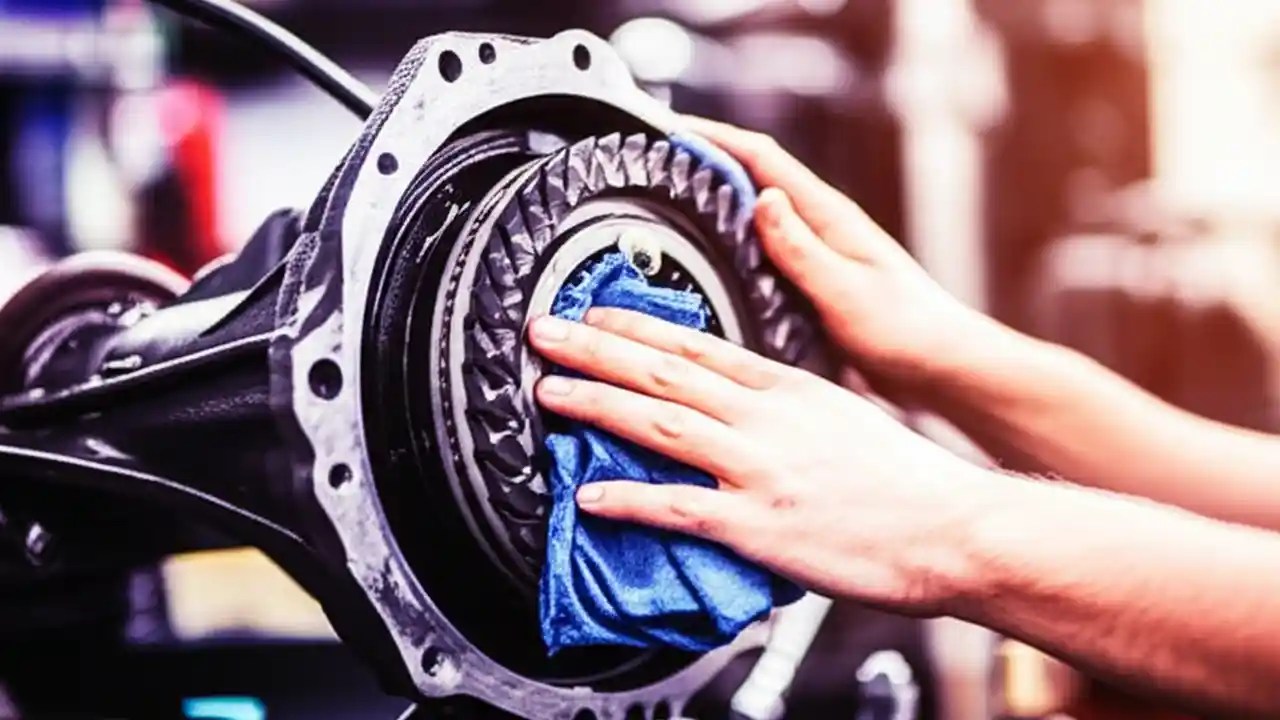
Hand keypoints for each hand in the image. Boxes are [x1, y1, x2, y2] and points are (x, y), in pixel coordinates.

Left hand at [528, 309, 991, 613]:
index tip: (595, 311)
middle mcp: (765, 419)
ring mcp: (758, 469)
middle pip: (665, 371)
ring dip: (596, 404)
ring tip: (547, 392)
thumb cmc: (906, 480)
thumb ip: (789, 406)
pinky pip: (678, 508)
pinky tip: (588, 495)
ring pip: (660, 424)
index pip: (698, 346)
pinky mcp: (757, 525)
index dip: (638, 325)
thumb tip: (750, 402)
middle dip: (595, 347)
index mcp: (786, 389)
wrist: (953, 526)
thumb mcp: (842, 417)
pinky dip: (628, 499)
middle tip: (542, 330)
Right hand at [685, 117, 1008, 393]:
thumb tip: (761, 198)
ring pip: (753, 222)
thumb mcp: (846, 290)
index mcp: (829, 218)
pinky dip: (729, 252)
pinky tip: (703, 269)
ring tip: (661, 211)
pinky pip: (760, 260)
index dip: (716, 138)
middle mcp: (819, 230)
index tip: (670, 128)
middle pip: (752, 182)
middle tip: (649, 167)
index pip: (764, 160)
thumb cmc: (907, 331)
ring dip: (713, 208)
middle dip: (704, 165)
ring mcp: (814, 259)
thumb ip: (801, 248)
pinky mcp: (811, 290)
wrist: (942, 372)